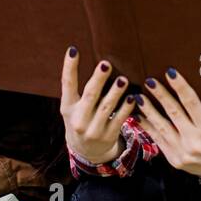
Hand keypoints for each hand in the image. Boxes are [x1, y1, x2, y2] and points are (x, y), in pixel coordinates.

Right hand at [60, 47, 134, 164]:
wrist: (86, 151)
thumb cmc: (81, 118)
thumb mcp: (72, 106)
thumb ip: (77, 88)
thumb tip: (84, 57)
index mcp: (68, 107)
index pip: (67, 84)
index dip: (69, 67)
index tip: (73, 50)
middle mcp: (79, 119)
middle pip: (90, 96)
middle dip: (98, 79)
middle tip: (106, 64)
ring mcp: (93, 130)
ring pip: (106, 108)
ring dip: (115, 93)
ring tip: (122, 80)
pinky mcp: (108, 136)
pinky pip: (119, 120)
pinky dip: (126, 109)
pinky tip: (132, 98)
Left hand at [137, 68, 200, 177]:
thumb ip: (196, 112)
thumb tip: (178, 89)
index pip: (192, 103)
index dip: (180, 86)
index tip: (170, 72)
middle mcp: (194, 141)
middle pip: (174, 113)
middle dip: (160, 95)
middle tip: (149, 81)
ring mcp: (182, 152)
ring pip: (161, 126)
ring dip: (148, 110)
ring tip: (139, 97)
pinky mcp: (174, 159)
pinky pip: (157, 139)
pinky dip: (147, 127)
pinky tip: (138, 116)